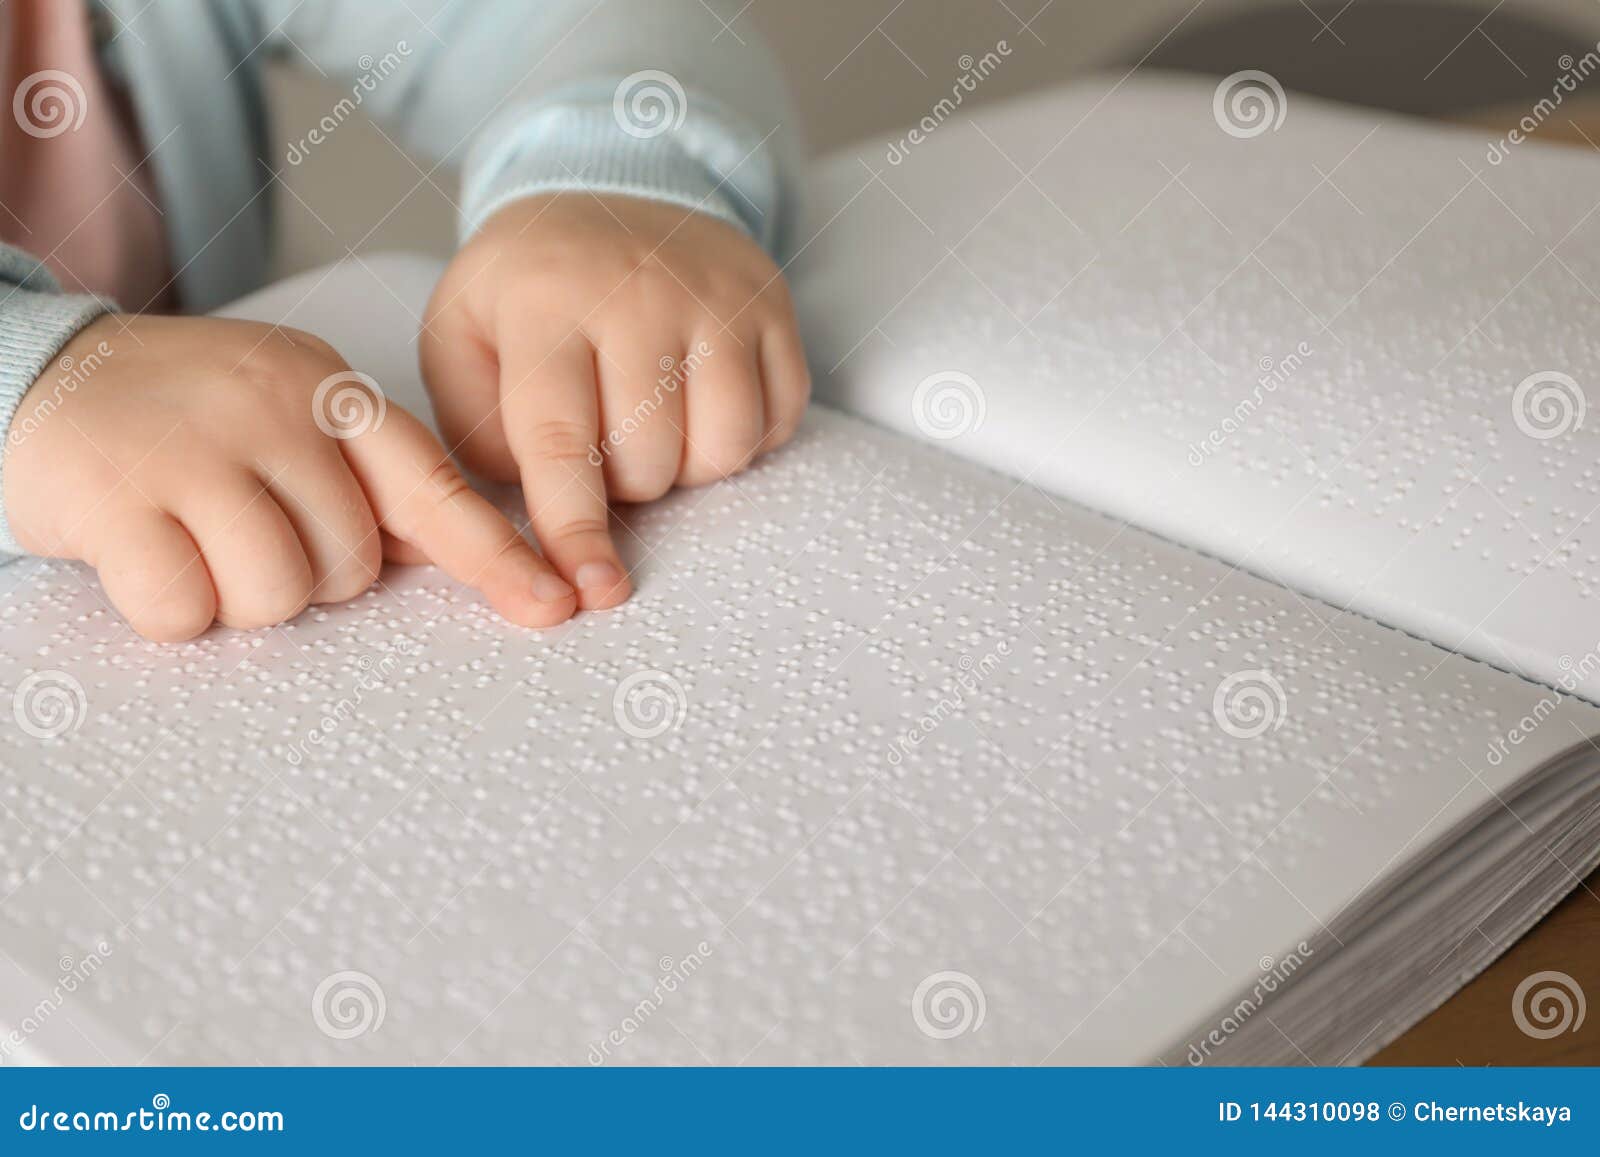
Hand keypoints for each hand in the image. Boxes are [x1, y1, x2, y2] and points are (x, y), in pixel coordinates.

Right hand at [4, 315, 578, 640]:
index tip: (560, 604)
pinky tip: (143, 554)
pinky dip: (168, 609)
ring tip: (194, 540)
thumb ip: (367, 484)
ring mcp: (194, 448)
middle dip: (308, 577)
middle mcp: (273, 409)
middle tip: (245, 530)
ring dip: (237, 597)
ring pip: (276, 596)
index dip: (497, 554)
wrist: (42, 372)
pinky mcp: (115, 495)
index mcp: (329, 393)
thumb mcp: (289, 420)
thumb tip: (455, 556)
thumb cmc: (188, 417)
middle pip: (350, 567)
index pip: (432, 485)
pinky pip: (184, 611)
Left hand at [421, 194, 810, 610]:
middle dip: (623, 479)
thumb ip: (476, 429)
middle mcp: (640, 293)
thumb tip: (531, 513)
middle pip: (651, 461)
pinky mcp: (774, 307)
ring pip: (724, 449)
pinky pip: (778, 421)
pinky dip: (743, 435)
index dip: (574, 527)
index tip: (590, 590)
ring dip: (687, 465)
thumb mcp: (461, 335)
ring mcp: (719, 297)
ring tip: (653, 420)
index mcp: (544, 303)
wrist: (613, 188)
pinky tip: (702, 399)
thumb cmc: (529, 288)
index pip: (561, 440)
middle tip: (603, 431)